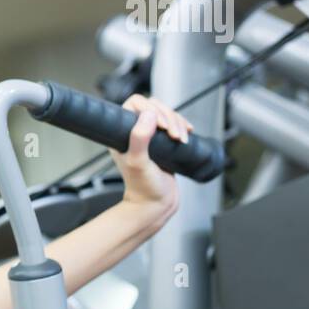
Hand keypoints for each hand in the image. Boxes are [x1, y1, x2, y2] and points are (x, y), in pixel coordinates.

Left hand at [107, 94, 194, 222]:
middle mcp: (134, 132)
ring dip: (178, 122)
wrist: (156, 204)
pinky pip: (174, 124)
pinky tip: (188, 133)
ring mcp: (150, 137)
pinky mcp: (164, 143)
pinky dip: (183, 126)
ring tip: (181, 139)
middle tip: (174, 135)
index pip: (133, 104)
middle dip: (169, 116)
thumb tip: (148, 115)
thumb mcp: (138, 162)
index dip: (149, 108)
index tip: (161, 126)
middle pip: (153, 106)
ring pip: (166, 114)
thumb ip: (139, 139)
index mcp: (121, 133)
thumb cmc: (143, 188)